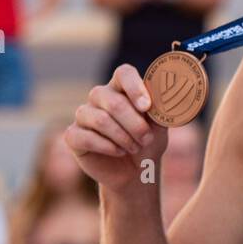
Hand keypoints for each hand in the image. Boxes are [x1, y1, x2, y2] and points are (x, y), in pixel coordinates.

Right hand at [65, 64, 168, 191]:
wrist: (137, 170)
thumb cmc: (149, 141)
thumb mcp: (160, 125)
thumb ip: (162, 109)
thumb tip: (169, 96)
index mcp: (122, 87)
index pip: (124, 73)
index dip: (135, 87)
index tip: (147, 106)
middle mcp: (100, 96)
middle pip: (114, 101)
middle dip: (135, 124)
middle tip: (147, 138)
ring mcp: (84, 115)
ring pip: (101, 120)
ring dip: (124, 137)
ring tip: (135, 147)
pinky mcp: (73, 135)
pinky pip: (86, 137)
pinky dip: (107, 147)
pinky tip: (119, 152)